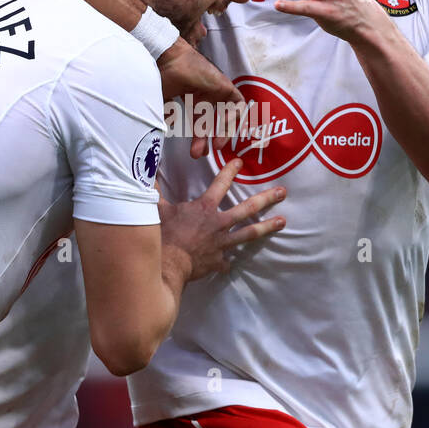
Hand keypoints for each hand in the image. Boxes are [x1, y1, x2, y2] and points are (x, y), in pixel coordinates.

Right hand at [156, 38, 246, 158]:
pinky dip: (234, 116)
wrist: (168, 60)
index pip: (201, 122)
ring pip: (227, 115)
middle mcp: (206, 95)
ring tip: (216, 145)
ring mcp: (216, 90)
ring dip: (223, 132)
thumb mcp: (163, 101)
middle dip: (208, 139)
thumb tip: (167, 126)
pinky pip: (238, 103)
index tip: (196, 152)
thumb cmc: (163, 77)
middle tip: (203, 153)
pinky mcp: (225, 85)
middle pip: (213, 122)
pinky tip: (223, 126)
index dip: (199, 138)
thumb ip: (167, 114)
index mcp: (192, 98)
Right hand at [159, 157, 285, 281]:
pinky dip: (228, 261)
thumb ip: (154, 190)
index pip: (220, 184)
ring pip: (249, 233)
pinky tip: (230, 262)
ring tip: (282, 221)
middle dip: (266, 198)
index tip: (239, 162)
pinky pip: (227, 261)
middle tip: (282, 192)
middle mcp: (218, 223)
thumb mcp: (156, 209)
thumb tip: (145, 173)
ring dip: (267, 227)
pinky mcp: (218, 261)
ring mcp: (221, 244)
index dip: (230, 171)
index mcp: (204, 208)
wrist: (167, 265)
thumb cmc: (162, 235)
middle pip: (247, 209)